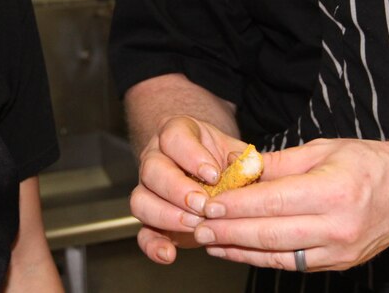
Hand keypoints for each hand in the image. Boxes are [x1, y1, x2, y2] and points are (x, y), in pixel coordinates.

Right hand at [129, 115, 251, 263]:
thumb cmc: (220, 159)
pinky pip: (142, 233)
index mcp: (175, 134)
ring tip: (195, 225)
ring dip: (167, 216)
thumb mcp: (234, 151)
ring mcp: (148, 189)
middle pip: (152, 169)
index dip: (191, 156)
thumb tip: (247, 168)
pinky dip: (152, 246)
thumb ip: (243, 159)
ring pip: (141, 200)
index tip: (213, 174)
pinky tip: (169, 254)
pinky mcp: (151, 219)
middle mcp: (155, 158)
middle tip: (202, 205)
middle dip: (178, 190)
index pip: (173, 138)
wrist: (207, 171)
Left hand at [190, 137, 388, 271]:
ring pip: (278, 254)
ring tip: (210, 241)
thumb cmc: (366, 163)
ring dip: (239, 250)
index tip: (209, 203)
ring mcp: (340, 250)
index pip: (274, 201)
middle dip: (230, 231)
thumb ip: (277, 164)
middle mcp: (339, 226)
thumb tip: (236, 169)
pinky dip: (261, 257)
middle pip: (272, 233)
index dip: (238, 205)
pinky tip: (238, 250)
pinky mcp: (339, 263)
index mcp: (334, 191)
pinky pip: (291, 263)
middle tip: (199, 227)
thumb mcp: (321, 150)